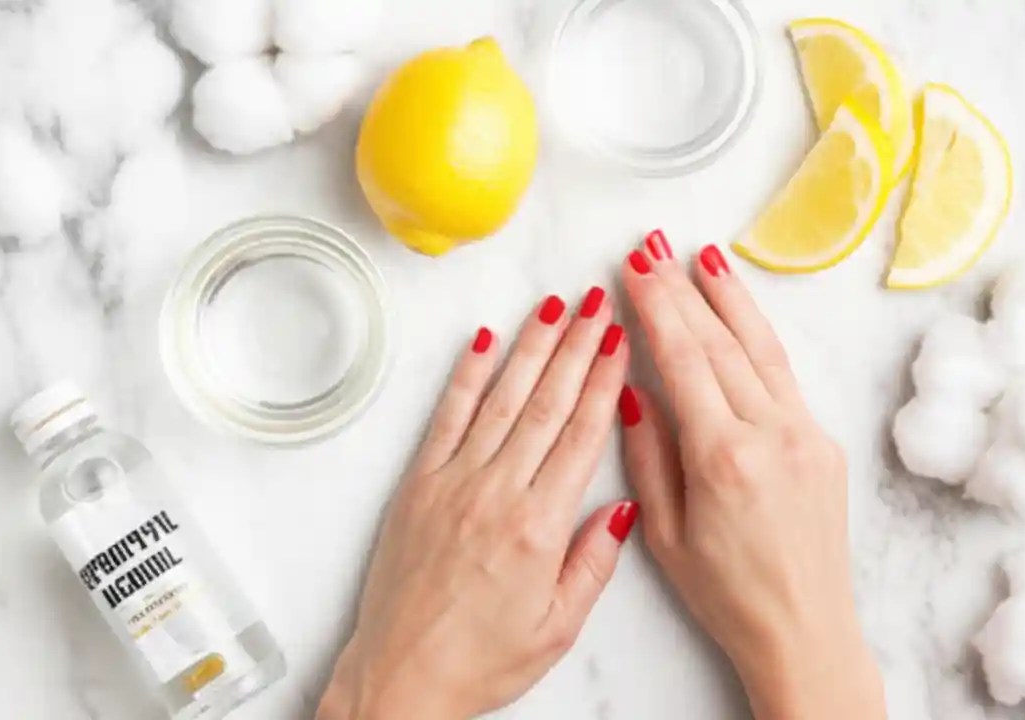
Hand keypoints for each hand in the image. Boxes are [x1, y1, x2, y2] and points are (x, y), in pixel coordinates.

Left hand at [317, 290, 636, 719]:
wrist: (402, 678)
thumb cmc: (479, 662)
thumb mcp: (558, 627)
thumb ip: (594, 562)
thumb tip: (621, 506)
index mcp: (539, 527)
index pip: (582, 435)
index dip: (605, 380)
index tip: (622, 340)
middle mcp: (496, 494)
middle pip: (547, 403)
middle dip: (578, 345)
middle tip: (599, 302)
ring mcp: (452, 484)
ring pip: (500, 399)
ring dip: (531, 347)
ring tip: (555, 306)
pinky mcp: (418, 486)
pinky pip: (445, 419)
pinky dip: (465, 376)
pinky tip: (483, 342)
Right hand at [619, 233, 885, 719]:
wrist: (805, 631)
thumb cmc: (727, 596)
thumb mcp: (665, 534)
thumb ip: (648, 456)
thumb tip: (635, 392)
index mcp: (723, 458)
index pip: (683, 360)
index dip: (656, 307)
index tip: (634, 268)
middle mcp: (771, 435)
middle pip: (720, 343)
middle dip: (682, 289)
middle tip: (652, 246)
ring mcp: (805, 434)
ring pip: (761, 348)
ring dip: (729, 298)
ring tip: (703, 255)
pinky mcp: (824, 442)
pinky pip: (784, 375)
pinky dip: (759, 336)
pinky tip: (741, 313)